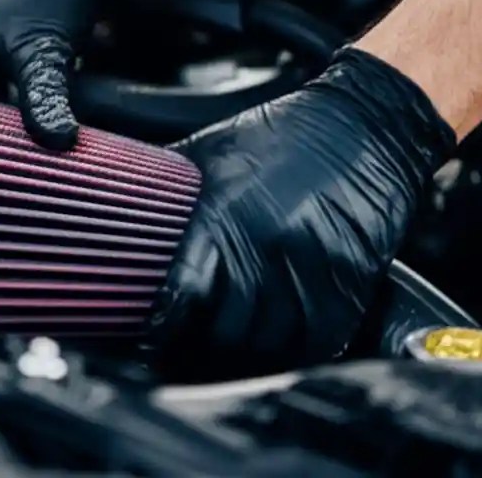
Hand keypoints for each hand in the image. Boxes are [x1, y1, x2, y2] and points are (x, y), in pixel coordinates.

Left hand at [148, 48, 455, 377]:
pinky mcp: (352, 285)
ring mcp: (316, 269)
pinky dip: (288, 351)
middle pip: (223, 331)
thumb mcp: (207, 154)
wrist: (366, 126)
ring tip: (215, 347)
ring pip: (268, 345)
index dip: (158, 321)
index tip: (145, 327)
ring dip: (238, 355)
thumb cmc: (283, 136)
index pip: (181, 294)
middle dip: (193, 345)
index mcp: (228, 213)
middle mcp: (272, 245)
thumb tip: (115, 215)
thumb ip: (166, 194)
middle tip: (175, 343)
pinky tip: (267, 343)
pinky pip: (316, 342)